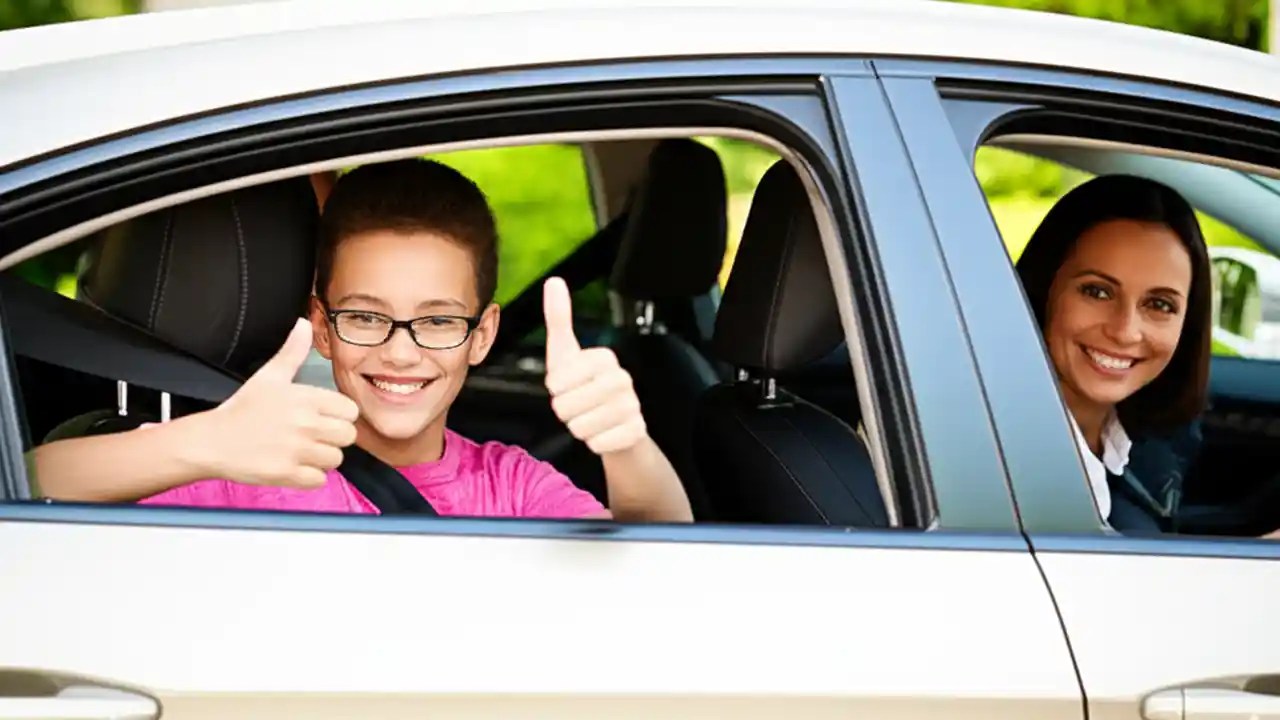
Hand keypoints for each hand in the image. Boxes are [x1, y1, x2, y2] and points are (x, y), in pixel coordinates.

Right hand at [200, 318, 358, 486]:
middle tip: (314, 436)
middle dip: (334, 438)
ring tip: (302, 451)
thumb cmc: (242, 409)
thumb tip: (303, 323)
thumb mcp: (269, 376)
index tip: (324, 417)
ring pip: (335, 459)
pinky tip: (295, 466)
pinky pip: (319, 480)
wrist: (212, 440)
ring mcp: (297, 451)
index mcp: (305, 398)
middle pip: (348, 436)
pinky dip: (310, 477)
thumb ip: (292, 352)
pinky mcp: (288, 474)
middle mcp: (305, 424)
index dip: (339, 416)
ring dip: (322, 458)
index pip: (349, 411)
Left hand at [543, 277, 647, 455]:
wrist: (617, 425)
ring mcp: (632, 405)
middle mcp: (622, 378)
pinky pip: (597, 444)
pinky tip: (604, 433)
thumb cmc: (585, 386)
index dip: (555, 390)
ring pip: (580, 428)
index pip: (556, 382)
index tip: (567, 386)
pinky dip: (594, 443)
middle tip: (579, 406)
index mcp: (604, 358)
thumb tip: (554, 280)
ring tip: (590, 419)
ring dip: (579, 428)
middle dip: (565, 412)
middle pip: (565, 407)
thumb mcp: (566, 354)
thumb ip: (559, 318)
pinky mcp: (637, 431)